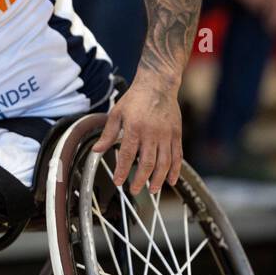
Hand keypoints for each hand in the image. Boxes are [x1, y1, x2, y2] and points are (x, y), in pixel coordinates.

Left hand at [92, 78, 182, 193]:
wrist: (158, 84)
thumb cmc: (135, 98)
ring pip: (164, 163)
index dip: (122, 171)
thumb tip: (97, 150)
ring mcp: (166, 135)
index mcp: (134, 128)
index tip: (118, 182)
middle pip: (147, 163)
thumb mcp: (116, 113)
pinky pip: (177, 156)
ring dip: (158, 179)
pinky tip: (171, 181)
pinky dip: (175, 170)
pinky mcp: (176, 134)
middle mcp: (152, 133)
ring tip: (152, 190)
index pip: (127, 155)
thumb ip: (108, 134)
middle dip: (140, 180)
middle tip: (134, 190)